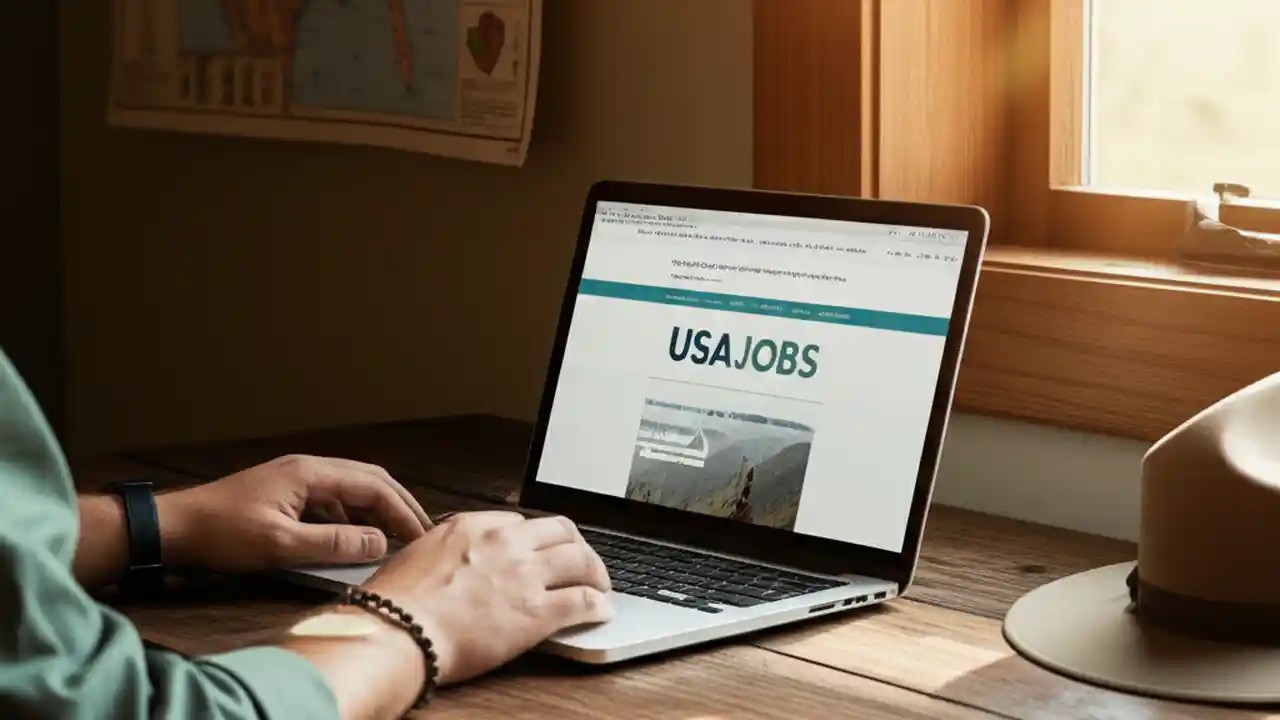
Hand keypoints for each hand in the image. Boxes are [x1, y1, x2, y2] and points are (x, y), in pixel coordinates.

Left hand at [158, 455, 431, 572]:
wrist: (172, 528)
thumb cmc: (222, 535)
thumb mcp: (281, 545)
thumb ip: (333, 544)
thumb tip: (380, 543)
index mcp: (311, 473)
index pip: (374, 487)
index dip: (402, 512)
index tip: (422, 538)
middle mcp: (308, 469)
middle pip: (369, 480)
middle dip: (398, 506)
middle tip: (421, 534)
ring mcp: (295, 480)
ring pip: (351, 491)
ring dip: (376, 512)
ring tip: (395, 539)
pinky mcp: (285, 496)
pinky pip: (331, 503)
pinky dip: (352, 519)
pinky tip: (354, 541)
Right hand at [361, 511, 612, 684]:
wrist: (398, 630)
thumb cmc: (396, 603)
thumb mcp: (417, 555)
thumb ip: (444, 550)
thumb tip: (447, 559)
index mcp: (474, 525)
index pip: (522, 522)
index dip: (537, 539)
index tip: (541, 550)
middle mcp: (505, 542)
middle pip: (561, 530)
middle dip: (577, 546)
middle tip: (581, 562)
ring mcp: (525, 574)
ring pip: (581, 560)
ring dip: (596, 572)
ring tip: (600, 585)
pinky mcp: (537, 611)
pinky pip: (583, 600)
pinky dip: (597, 604)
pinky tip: (600, 610)